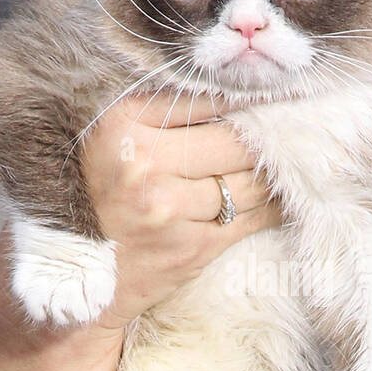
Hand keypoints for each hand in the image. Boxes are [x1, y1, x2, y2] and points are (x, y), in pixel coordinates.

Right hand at [81, 88, 284, 333]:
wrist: (75, 282)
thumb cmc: (95, 199)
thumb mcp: (109, 141)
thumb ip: (159, 110)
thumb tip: (236, 88)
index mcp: (120, 125)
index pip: (205, 98)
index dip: (244, 94)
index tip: (273, 88)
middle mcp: (142, 165)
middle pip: (235, 139)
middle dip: (268, 133)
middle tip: (296, 123)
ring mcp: (168, 210)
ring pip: (249, 180)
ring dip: (275, 171)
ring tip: (295, 158)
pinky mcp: (190, 249)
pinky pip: (251, 220)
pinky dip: (273, 206)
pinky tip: (284, 195)